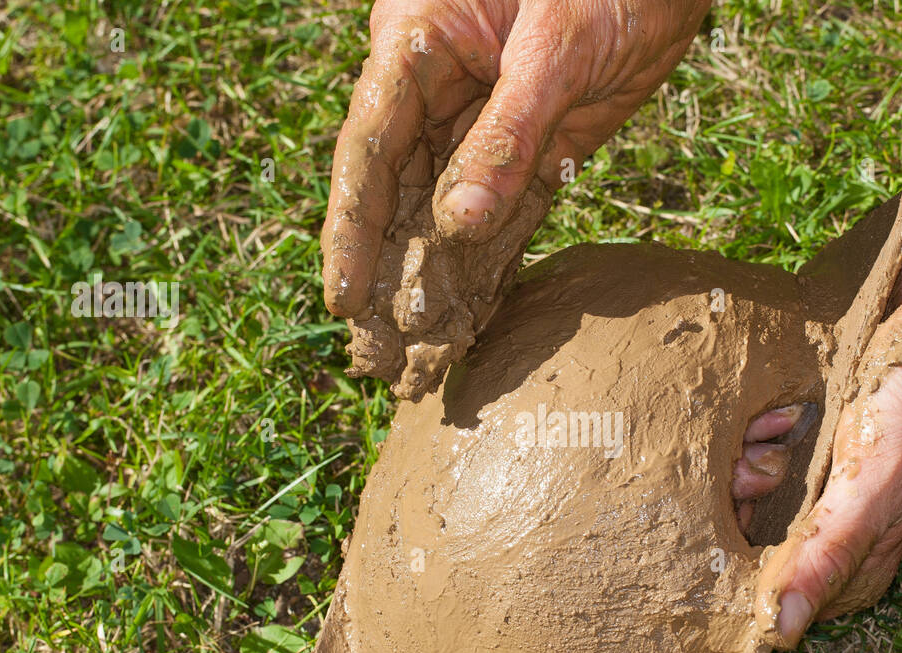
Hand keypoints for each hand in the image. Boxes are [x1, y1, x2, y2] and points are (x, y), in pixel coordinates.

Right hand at [322, 0, 711, 318]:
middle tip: (369, 357)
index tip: (344, 297)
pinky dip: (486, 272)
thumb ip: (507, 134)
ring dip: (430, 288)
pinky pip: (502, 219)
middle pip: (396, 195)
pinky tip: (466, 323)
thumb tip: (459, 225)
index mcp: (417, 42)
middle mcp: (438, 90)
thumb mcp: (556, 49)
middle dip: (385, 277)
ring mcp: (485, 124)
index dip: (351, 228)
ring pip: (443, 218)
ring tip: (409, 361)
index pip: (368, 147)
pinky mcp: (535, 151)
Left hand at [737, 249, 901, 646]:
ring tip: (789, 419)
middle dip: (746, 487)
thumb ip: (826, 557)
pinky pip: (768, 442)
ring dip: (757, 445)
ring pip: (752, 483)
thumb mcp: (872, 484)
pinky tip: (792, 403)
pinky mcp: (824, 439)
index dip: (740, 544)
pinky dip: (770, 420)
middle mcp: (837, 530)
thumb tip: (779, 636)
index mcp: (851, 564)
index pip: (760, 585)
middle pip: (747, 531)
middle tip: (776, 450)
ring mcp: (829, 484)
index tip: (755, 497)